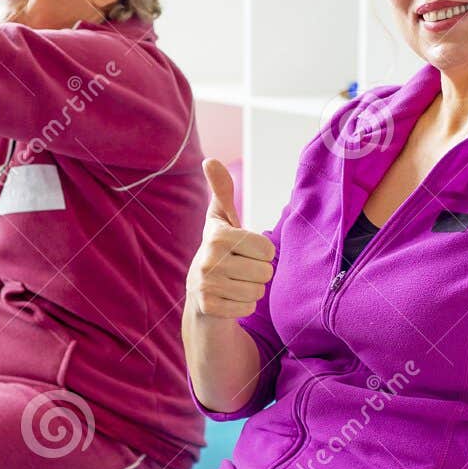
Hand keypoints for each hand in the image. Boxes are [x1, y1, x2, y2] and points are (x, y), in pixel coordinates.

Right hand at [187, 158, 275, 319]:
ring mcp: (206, 286)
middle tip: (240, 270)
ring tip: (235, 283)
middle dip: (258, 273)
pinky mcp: (208, 308)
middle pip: (265, 272)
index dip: (262, 252)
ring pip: (258, 292)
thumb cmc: (220, 250)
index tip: (245, 251)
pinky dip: (243, 306)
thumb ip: (222, 190)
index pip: (267, 248)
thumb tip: (210, 160)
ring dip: (252, 290)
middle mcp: (208, 260)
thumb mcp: (222, 220)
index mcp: (217, 235)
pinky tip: (229, 298)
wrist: (199, 293)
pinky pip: (247, 308)